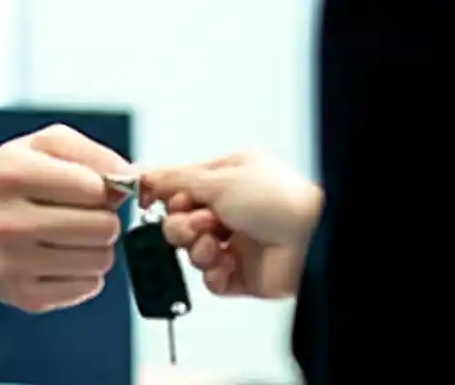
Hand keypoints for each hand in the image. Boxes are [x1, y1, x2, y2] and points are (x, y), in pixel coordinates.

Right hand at [0, 124, 131, 312]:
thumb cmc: (9, 181)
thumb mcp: (42, 145)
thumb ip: (92, 153)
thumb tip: (130, 178)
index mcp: (12, 175)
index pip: (93, 187)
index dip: (102, 187)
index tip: (88, 187)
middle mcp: (8, 222)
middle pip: (103, 227)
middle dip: (104, 218)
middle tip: (83, 214)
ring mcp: (13, 264)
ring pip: (101, 259)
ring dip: (97, 245)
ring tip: (73, 234)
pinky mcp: (24, 296)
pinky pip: (89, 286)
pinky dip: (85, 271)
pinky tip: (62, 257)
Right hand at [139, 151, 321, 299]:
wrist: (311, 241)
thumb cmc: (279, 200)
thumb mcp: (219, 179)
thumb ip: (175, 179)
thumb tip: (143, 175)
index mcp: (229, 177)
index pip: (181, 185)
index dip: (161, 194)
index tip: (144, 200)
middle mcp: (233, 208)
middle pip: (181, 220)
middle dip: (181, 225)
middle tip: (197, 224)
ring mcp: (238, 241)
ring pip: (193, 251)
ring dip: (197, 249)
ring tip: (215, 245)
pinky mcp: (243, 274)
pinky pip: (211, 279)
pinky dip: (213, 273)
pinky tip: (226, 263)